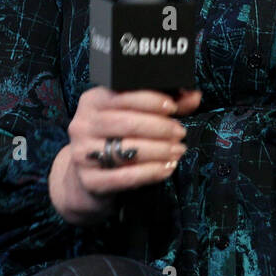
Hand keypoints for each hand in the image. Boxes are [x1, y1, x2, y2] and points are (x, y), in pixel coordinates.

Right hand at [49, 86, 200, 225]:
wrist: (87, 180)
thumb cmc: (116, 139)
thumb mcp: (134, 116)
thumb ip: (163, 104)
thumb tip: (193, 96)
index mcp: (92, 101)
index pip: (123, 95)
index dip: (151, 100)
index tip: (172, 108)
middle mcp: (82, 124)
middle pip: (127, 123)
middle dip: (160, 128)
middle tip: (180, 133)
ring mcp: (82, 154)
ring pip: (127, 149)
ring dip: (159, 150)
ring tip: (178, 151)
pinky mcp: (89, 181)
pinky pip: (125, 176)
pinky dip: (151, 172)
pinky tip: (167, 169)